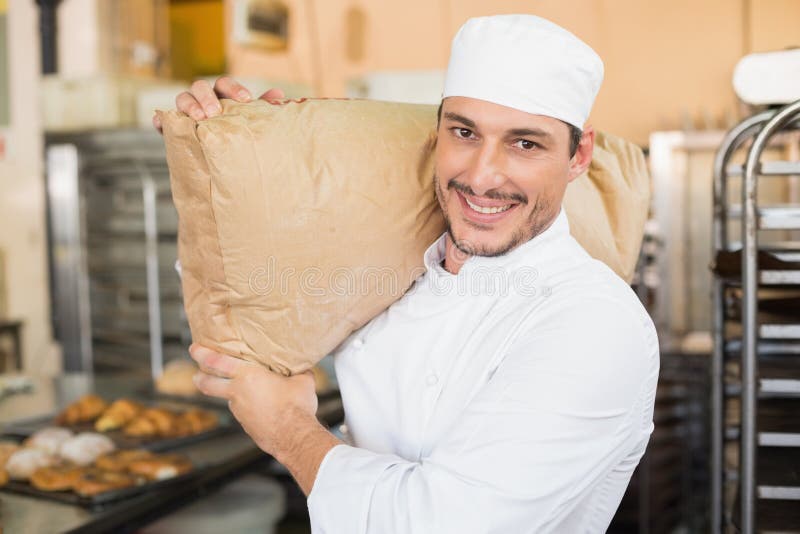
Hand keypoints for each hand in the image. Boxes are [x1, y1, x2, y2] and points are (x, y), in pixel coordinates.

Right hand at [152, 76, 285, 131]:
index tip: (246, 100)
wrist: (221, 166)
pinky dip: (161, 120)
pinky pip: (164, 120)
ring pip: (182, 99)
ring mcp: (185, 113)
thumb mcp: (248, 124)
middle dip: (207, 97)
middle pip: (200, 87)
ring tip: (198, 118)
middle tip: (215, 112)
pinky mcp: (172, 128)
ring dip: (189, 105)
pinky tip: (162, 124)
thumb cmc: (237, 137)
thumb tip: (278, 94)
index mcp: (221, 96)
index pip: (224, 83)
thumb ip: (261, 110)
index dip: (234, 88)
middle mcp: (202, 100)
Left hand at [189, 344, 340, 494]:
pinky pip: (244, 412)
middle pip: (208, 384)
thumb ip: (299, 370)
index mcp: (249, 376)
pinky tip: (263, 408)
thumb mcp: (303, 380)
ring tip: (249, 391)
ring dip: (234, 394)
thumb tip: (303, 366)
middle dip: (200, 378)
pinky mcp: (246, 425)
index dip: (202, 354)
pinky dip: (249, 408)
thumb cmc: (296, 407)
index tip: (194, 349)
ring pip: (230, 399)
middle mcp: (238, 393)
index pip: (217, 362)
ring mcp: (240, 411)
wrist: (295, 437)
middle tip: (198, 375)